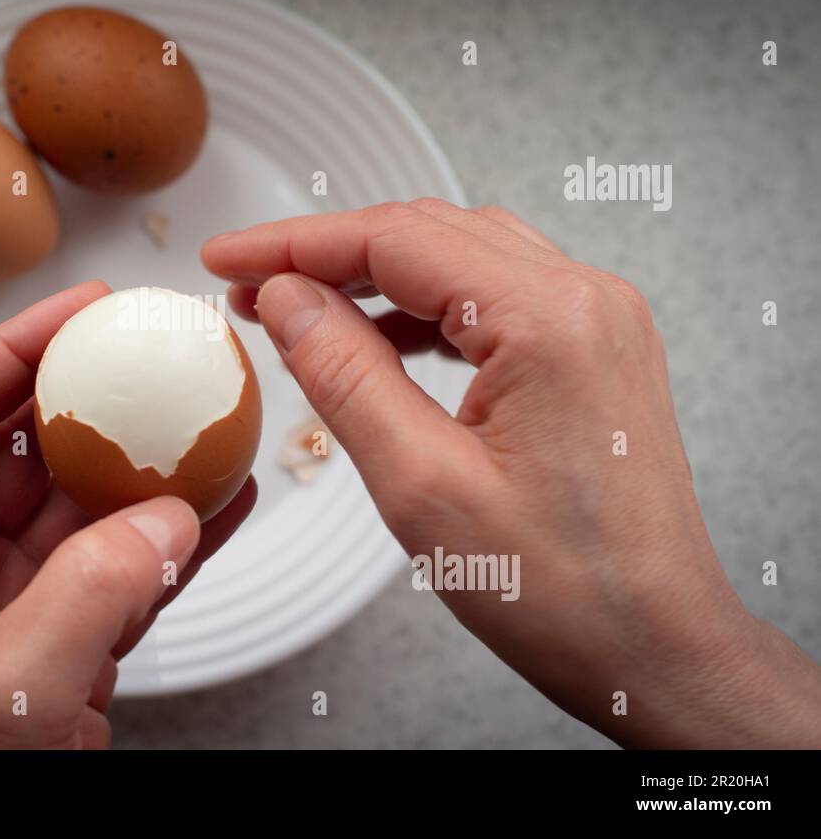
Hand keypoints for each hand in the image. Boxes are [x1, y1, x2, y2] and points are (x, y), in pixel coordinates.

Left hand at [0, 281, 256, 747]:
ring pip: (88, 498)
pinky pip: (132, 560)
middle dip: (90, 392)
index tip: (78, 314)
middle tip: (152, 351)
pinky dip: (181, 529)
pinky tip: (229, 499)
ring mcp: (26, 599)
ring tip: (203, 413)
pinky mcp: (77, 635)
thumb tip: (160, 515)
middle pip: (26, 443)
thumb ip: (85, 593)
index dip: (9, 349)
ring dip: (146, 458)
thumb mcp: (10, 694)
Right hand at [203, 198, 820, 747]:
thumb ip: (343, 374)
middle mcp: (585, 298)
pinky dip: (426, 306)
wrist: (656, 648)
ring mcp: (599, 321)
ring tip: (299, 311)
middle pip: (428, 234)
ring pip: (462, 258)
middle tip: (248, 284)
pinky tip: (376, 339)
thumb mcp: (420, 484)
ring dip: (375, 275)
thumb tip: (286, 300)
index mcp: (547, 319)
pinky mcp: (596, 351)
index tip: (226, 257)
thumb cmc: (559, 589)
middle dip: (328, 254)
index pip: (394, 240)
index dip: (295, 243)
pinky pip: (496, 297)